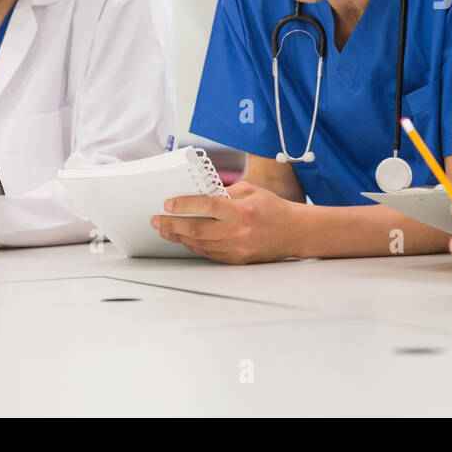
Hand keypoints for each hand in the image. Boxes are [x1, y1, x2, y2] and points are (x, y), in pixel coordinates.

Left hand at [152, 180, 301, 263]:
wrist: (294, 232)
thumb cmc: (274, 209)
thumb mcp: (251, 191)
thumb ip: (226, 193)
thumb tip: (201, 196)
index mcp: (241, 211)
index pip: (206, 206)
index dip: (184, 205)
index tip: (168, 204)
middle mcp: (237, 231)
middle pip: (196, 229)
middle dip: (172, 224)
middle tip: (157, 220)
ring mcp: (236, 248)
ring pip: (199, 244)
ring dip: (179, 237)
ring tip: (166, 230)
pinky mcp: (236, 260)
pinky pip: (209, 254)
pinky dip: (194, 246)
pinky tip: (185, 239)